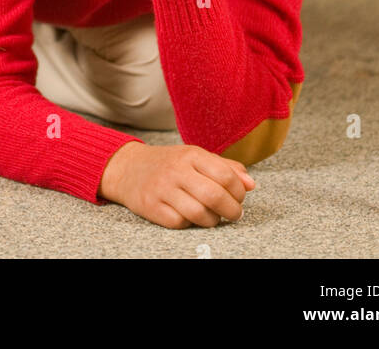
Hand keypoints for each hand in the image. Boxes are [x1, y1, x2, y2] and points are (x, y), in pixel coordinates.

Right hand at [99, 141, 255, 228]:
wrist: (128, 168)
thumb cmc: (169, 163)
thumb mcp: (195, 157)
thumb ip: (225, 167)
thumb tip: (250, 184)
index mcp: (191, 154)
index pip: (225, 175)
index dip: (239, 191)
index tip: (239, 197)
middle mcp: (177, 170)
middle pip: (214, 196)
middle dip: (232, 210)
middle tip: (234, 214)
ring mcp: (163, 189)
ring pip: (199, 213)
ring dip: (213, 220)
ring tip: (214, 217)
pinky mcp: (152, 207)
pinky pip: (180, 223)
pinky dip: (190, 224)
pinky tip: (191, 217)